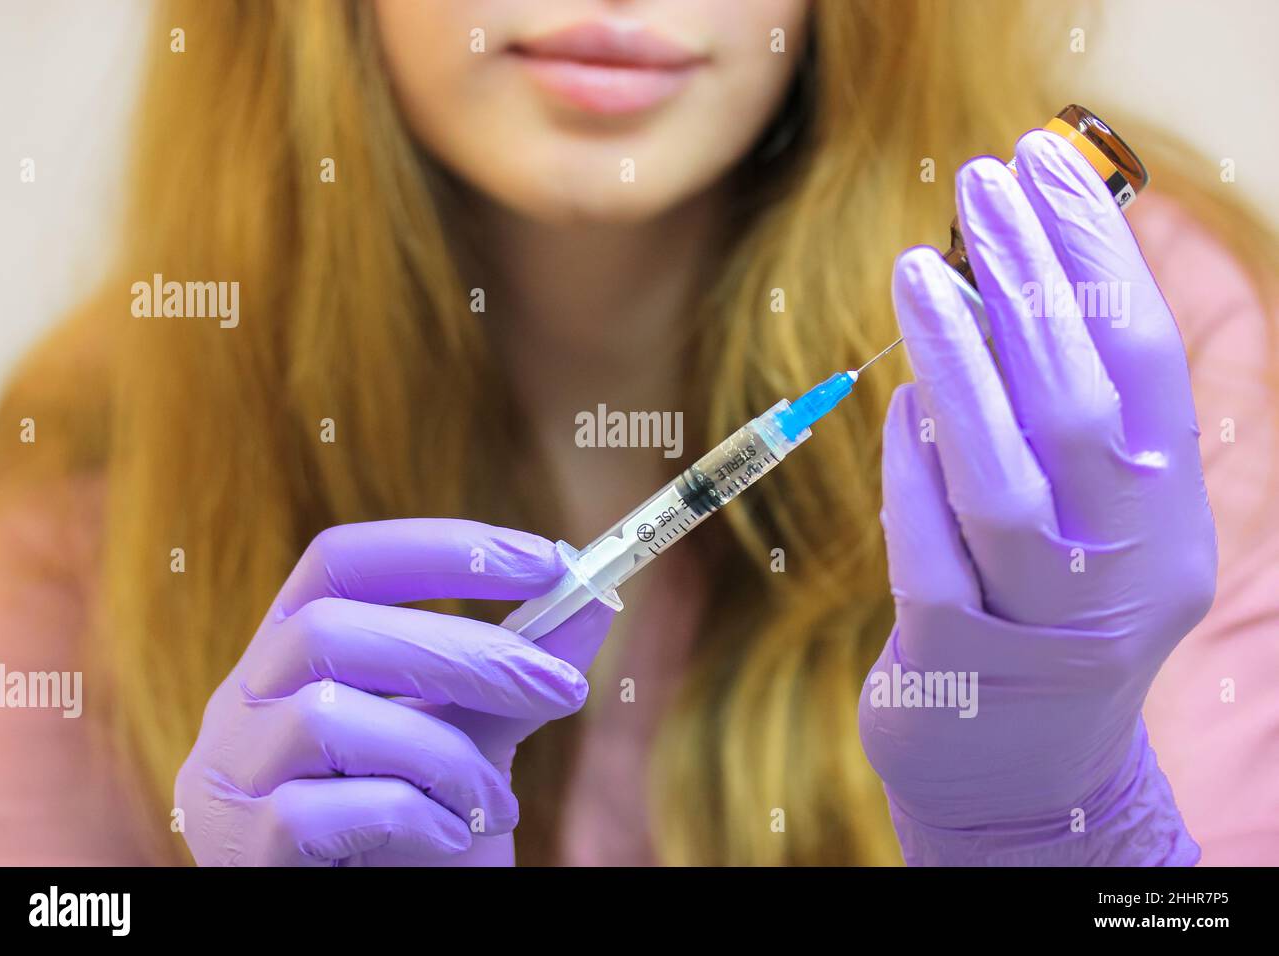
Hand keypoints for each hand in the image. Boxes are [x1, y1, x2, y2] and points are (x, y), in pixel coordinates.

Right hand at [175, 518, 612, 865]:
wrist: (377, 918)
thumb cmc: (410, 826)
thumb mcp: (469, 738)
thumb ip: (515, 674)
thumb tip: (596, 598)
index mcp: (292, 650)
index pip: (341, 560)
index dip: (440, 548)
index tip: (546, 560)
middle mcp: (243, 700)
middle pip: (332, 630)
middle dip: (467, 651)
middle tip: (563, 686)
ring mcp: (231, 774)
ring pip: (325, 717)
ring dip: (443, 756)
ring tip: (497, 803)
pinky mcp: (243, 847)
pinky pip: (319, 811)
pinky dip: (411, 818)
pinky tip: (450, 839)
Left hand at [860, 130, 1215, 864]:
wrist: (1028, 775)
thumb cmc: (1045, 612)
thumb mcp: (1088, 517)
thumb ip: (1065, 416)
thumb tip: (1011, 276)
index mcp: (1167, 516)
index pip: (1145, 364)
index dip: (1097, 257)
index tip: (1046, 168)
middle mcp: (1123, 571)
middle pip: (1080, 407)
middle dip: (1031, 282)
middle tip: (981, 186)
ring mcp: (1041, 627)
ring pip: (1004, 484)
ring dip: (960, 364)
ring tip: (918, 270)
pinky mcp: (957, 670)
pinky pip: (930, 557)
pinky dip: (913, 475)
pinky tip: (899, 404)